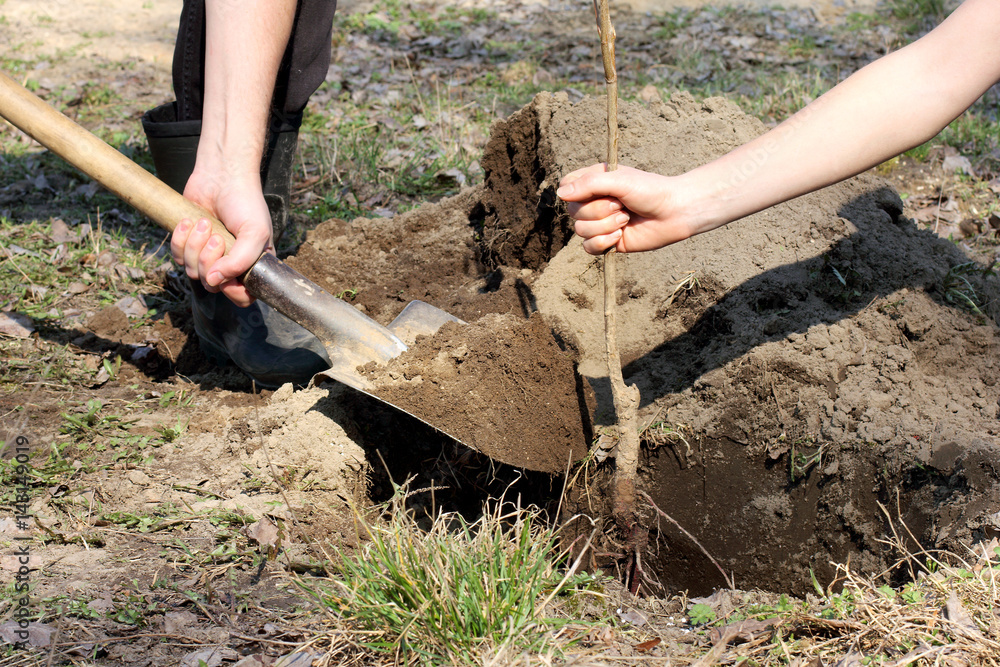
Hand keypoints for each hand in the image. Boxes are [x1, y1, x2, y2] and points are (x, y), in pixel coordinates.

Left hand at [170, 168, 271, 306]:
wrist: (221, 175)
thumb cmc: (245, 203)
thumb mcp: (255, 233)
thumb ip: (240, 262)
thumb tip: (213, 281)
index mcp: (252, 266)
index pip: (243, 297)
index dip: (232, 290)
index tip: (227, 272)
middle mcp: (230, 265)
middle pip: (212, 286)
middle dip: (209, 260)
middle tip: (218, 237)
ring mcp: (207, 256)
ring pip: (192, 272)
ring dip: (195, 246)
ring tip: (205, 223)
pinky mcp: (188, 245)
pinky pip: (176, 256)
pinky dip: (180, 239)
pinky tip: (189, 221)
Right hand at [557, 164, 695, 254]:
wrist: (675, 213)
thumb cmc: (651, 190)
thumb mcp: (619, 180)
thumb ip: (589, 184)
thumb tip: (560, 194)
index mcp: (594, 182)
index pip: (566, 187)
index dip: (574, 192)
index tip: (594, 190)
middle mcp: (594, 202)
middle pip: (573, 211)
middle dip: (598, 211)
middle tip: (621, 205)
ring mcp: (600, 223)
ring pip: (581, 231)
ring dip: (605, 226)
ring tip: (625, 219)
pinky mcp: (607, 242)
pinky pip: (589, 247)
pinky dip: (603, 242)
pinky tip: (620, 236)